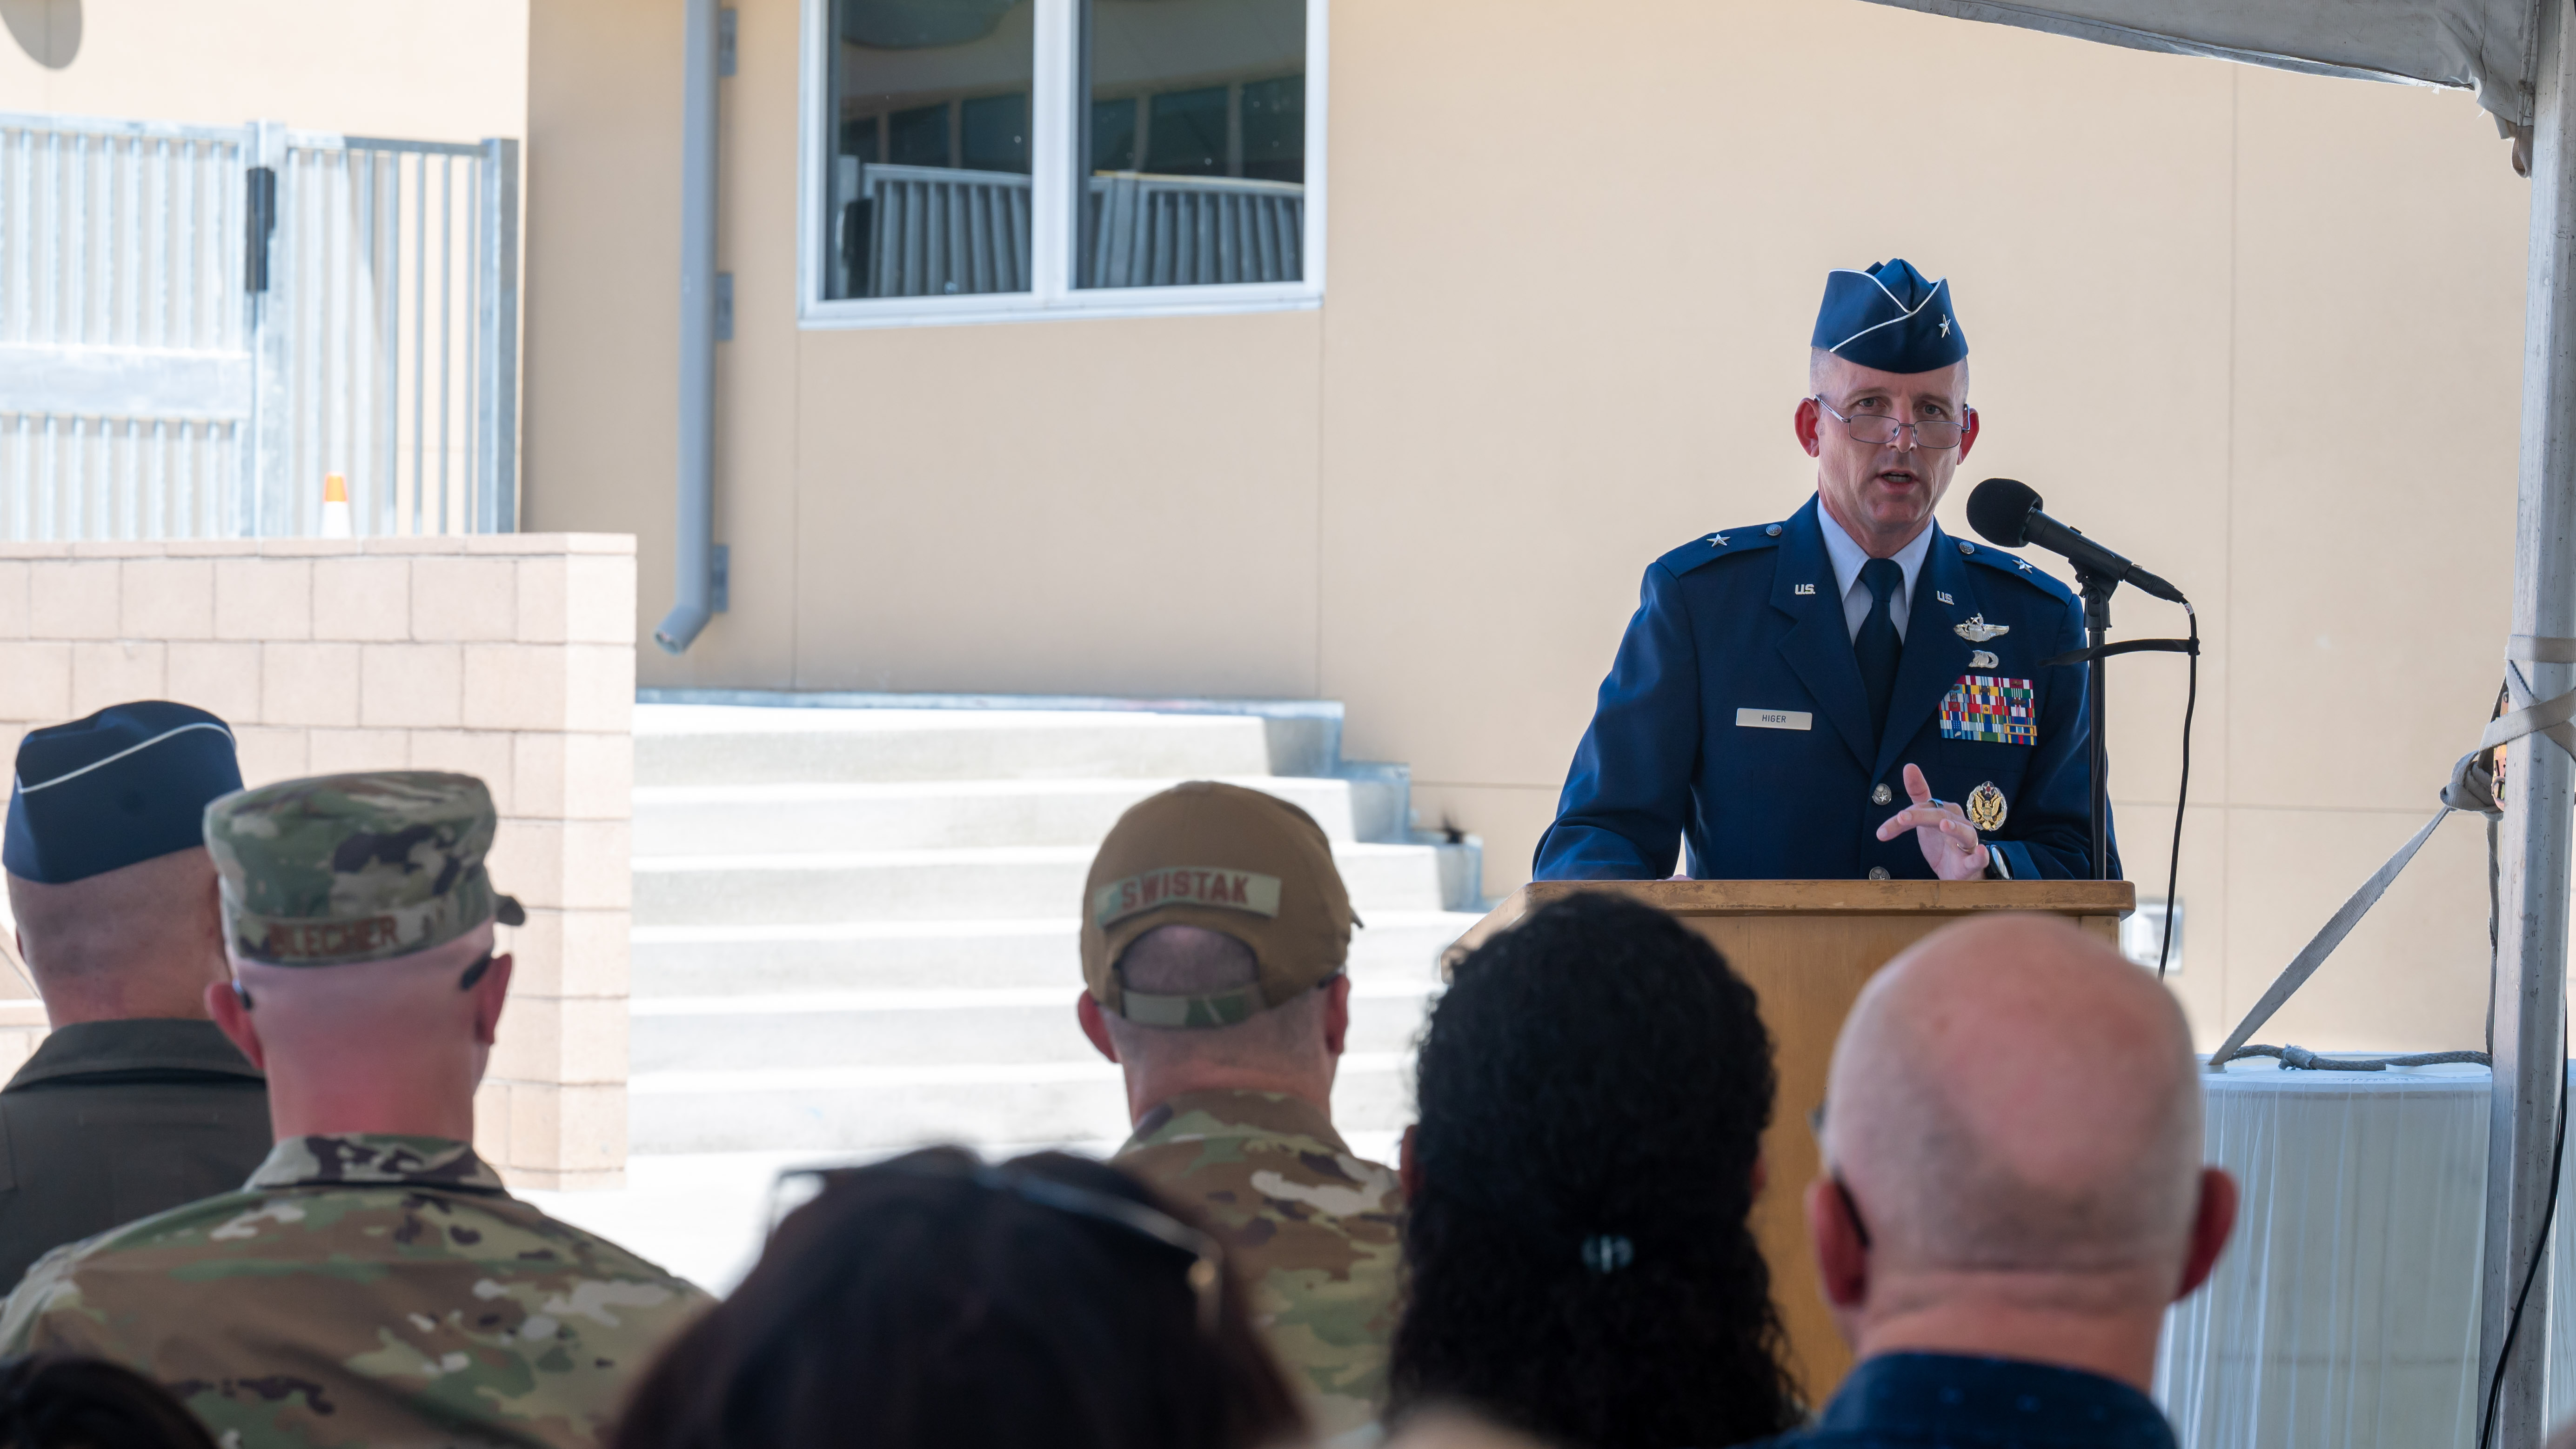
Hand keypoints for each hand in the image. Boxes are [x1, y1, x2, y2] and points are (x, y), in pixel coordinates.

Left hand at [1873, 763, 1989, 880]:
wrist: (1955, 871)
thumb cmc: (1941, 841)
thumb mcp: (1925, 817)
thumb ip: (1918, 794)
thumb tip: (1909, 766)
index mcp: (1943, 811)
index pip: (1922, 808)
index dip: (1904, 815)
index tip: (1887, 826)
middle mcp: (1957, 822)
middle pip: (1937, 816)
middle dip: (1918, 817)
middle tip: (1901, 819)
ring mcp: (1967, 841)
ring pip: (1962, 832)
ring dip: (1954, 828)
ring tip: (1944, 825)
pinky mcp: (1972, 861)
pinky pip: (1978, 857)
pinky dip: (1981, 854)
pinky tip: (1980, 850)